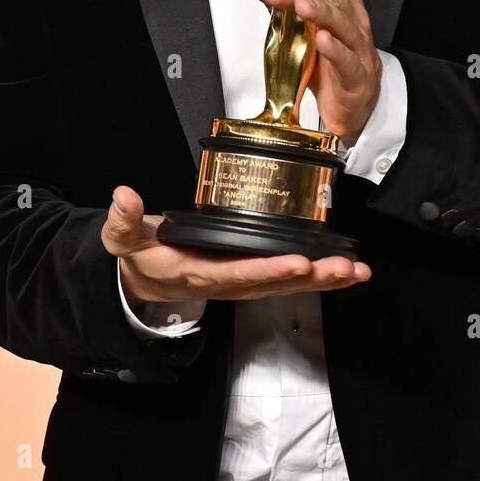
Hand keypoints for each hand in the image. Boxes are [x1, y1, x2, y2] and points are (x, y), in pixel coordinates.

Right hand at [102, 185, 370, 304]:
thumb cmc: (142, 258)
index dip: (267, 271)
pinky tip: (348, 272)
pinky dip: (320, 277)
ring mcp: (243, 283)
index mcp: (198, 273)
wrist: (144, 283)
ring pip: (288, 285)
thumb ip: (124, 220)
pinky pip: (290, 279)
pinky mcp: (254, 278)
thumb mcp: (123, 240)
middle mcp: (227, 283)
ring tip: (356, 271)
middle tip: (342, 268)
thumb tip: (125, 195)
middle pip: (274, 284)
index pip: (237, 274)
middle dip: (310, 277)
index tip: (296, 263)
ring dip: (324, 279)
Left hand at [222, 0, 382, 144]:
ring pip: (342, 24)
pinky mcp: (358, 77)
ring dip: (320, 11)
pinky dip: (336, 49)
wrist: (346, 103)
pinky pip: (349, 61)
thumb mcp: (294, 23)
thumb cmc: (325, 59)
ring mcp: (358, 48)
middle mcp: (353, 18)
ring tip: (299, 5)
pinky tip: (322, 41)